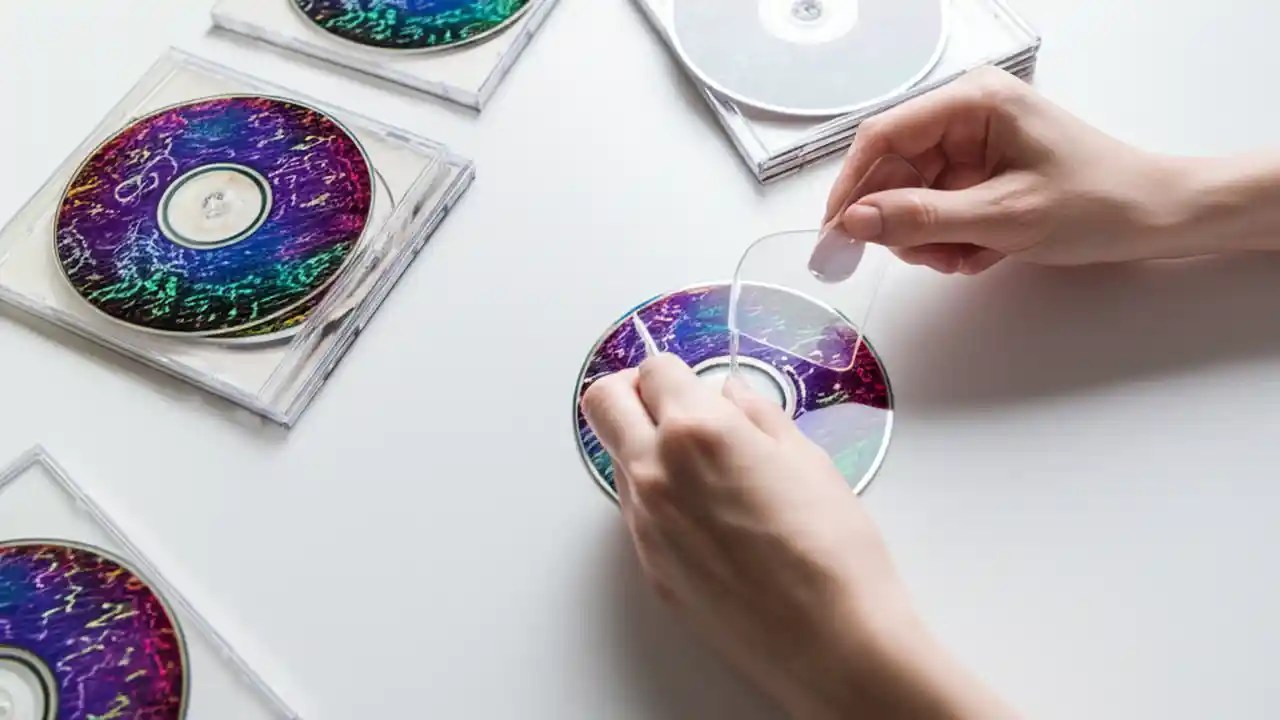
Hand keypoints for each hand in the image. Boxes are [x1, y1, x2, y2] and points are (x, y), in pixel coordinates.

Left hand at [582, 353, 1017, 719]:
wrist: (830, 639)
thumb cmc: (830, 553)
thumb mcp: (806, 460)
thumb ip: (758, 416)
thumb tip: (733, 396)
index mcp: (696, 431)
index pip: (654, 369)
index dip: (678, 370)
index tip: (694, 381)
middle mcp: (656, 472)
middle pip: (604, 402)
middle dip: (631, 391)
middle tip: (667, 402)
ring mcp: (646, 522)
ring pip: (616, 456)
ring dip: (643, 445)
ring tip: (701, 466)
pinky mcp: (650, 564)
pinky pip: (635, 509)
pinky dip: (656, 494)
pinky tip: (707, 512)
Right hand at [823, 65, 1188, 274]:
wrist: (1154, 217)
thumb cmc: (1095, 202)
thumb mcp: (1003, 217)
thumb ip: (923, 219)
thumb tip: (854, 222)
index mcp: (972, 102)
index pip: (883, 137)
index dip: (852, 187)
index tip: (834, 235)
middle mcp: (965, 116)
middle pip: (893, 171)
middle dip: (902, 222)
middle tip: (924, 258)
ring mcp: (971, 146)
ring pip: (910, 198)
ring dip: (929, 238)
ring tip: (966, 257)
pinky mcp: (979, 174)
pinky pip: (935, 210)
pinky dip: (948, 239)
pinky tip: (980, 253)